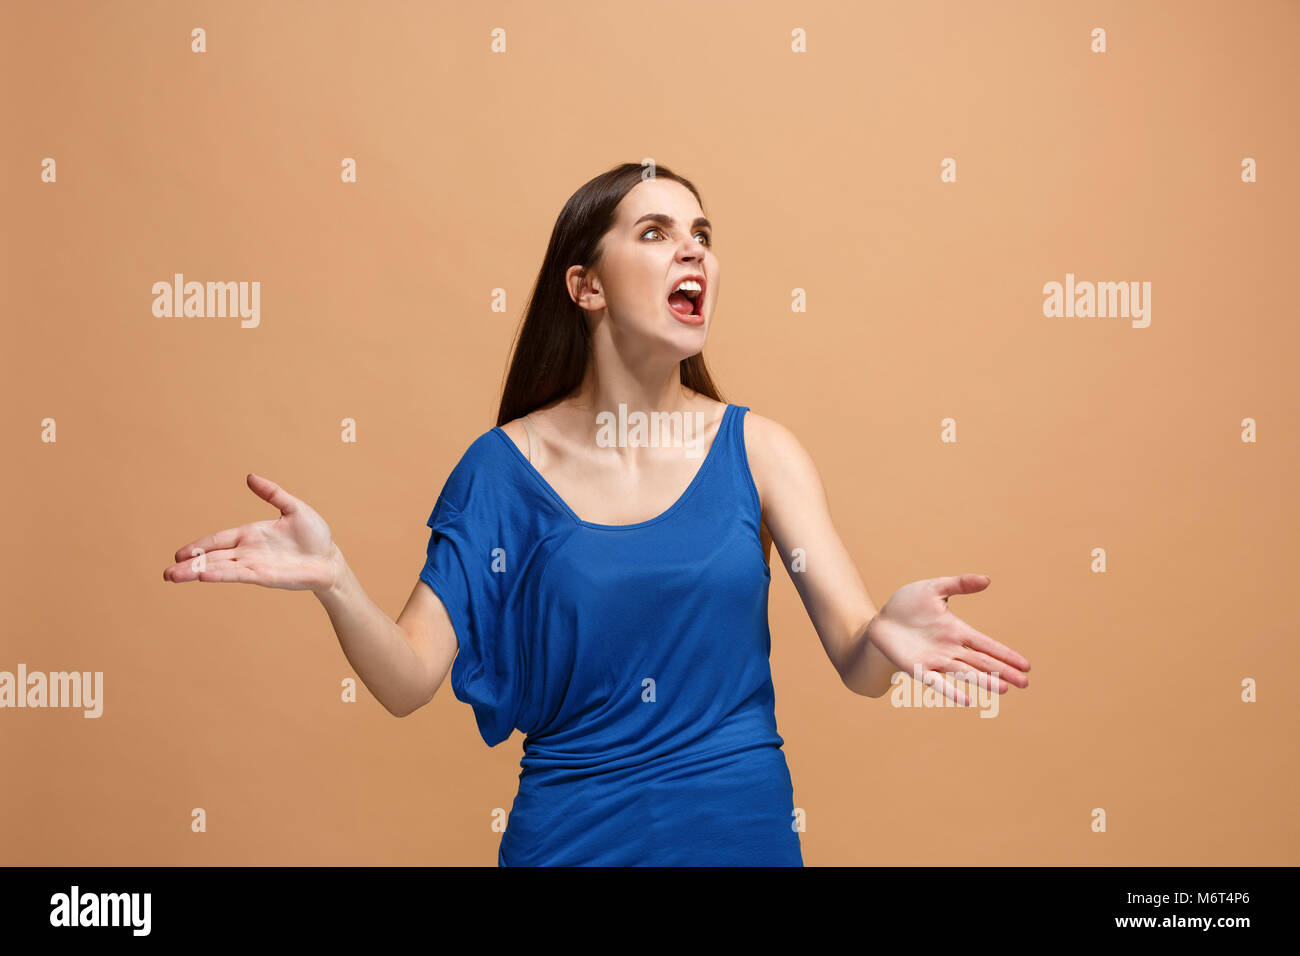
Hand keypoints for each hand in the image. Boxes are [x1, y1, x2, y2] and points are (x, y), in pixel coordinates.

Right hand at [162, 473, 338, 592]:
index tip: (179, 553)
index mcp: (251, 535)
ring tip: (174, 577)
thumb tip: (250, 477)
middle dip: (189, 564)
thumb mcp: (294, 508)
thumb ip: (272, 493)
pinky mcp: (264, 575)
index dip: (199, 546)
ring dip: (197, 572)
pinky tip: (204, 576)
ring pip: (220, 568)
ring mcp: (255, 564)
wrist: (330, 560)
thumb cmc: (315, 536)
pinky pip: (239, 574)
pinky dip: (221, 574)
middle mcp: (248, 551)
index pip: (218, 540)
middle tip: (167, 574)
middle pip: (212, 557)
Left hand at [866, 574, 1028, 704]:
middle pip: (982, 662)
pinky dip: (951, 691)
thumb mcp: (934, 588)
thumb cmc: (907, 605)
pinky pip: (937, 682)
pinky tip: (967, 700)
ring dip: (984, 681)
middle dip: (1004, 672)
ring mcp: (935, 660)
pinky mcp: (917, 668)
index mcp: (957, 631)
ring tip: (1004, 689)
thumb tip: (988, 580)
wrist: (880, 622)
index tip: (1026, 665)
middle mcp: (951, 649)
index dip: (1006, 654)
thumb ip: (959, 585)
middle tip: (1025, 683)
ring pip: (965, 672)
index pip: (987, 644)